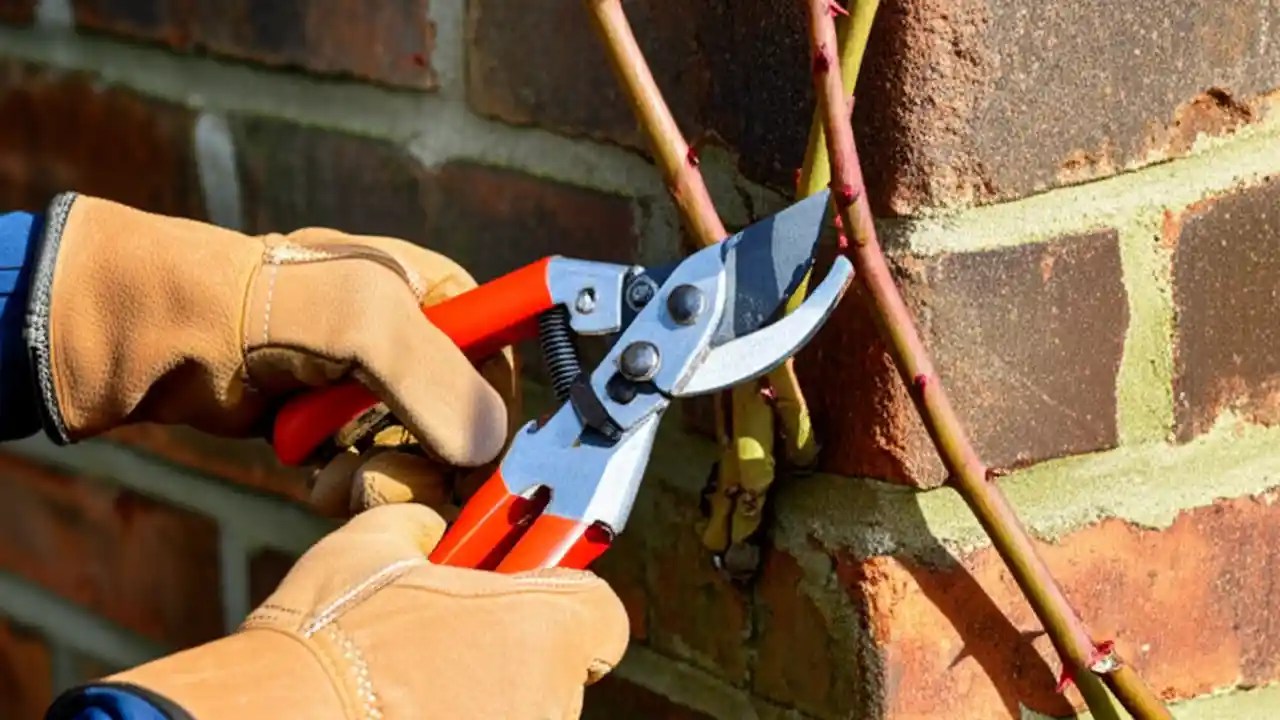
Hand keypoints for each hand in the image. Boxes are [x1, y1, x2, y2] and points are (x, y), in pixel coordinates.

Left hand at [24, 193, 520, 500]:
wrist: (163, 338)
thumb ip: (436, 379)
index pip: (503, 361)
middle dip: (427, 458)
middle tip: (379, 468)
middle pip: (467, 423)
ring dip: (385, 478)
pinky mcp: (342, 431)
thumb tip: (488, 447)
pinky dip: (352, 486)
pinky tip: (316, 474)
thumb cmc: (263, 304)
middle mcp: (417, 343)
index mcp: (440, 295)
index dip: (494, 412)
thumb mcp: (363, 320)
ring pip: (423, 459)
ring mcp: (377, 390)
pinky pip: (377, 474)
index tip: (470, 456)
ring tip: (335, 470)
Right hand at [96, 503, 629, 718]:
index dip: (569, 599)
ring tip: (414, 679)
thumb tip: (434, 531)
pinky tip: (402, 708)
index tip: (531, 588)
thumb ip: (430, 526)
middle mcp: (548, 699)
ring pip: (519, 708)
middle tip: (452, 633)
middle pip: (558, 668)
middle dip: (514, 648)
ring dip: (485, 691)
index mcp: (545, 627)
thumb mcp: (378, 540)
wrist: (276, 715)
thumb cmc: (332, 631)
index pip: (602, 616)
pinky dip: (458, 716)